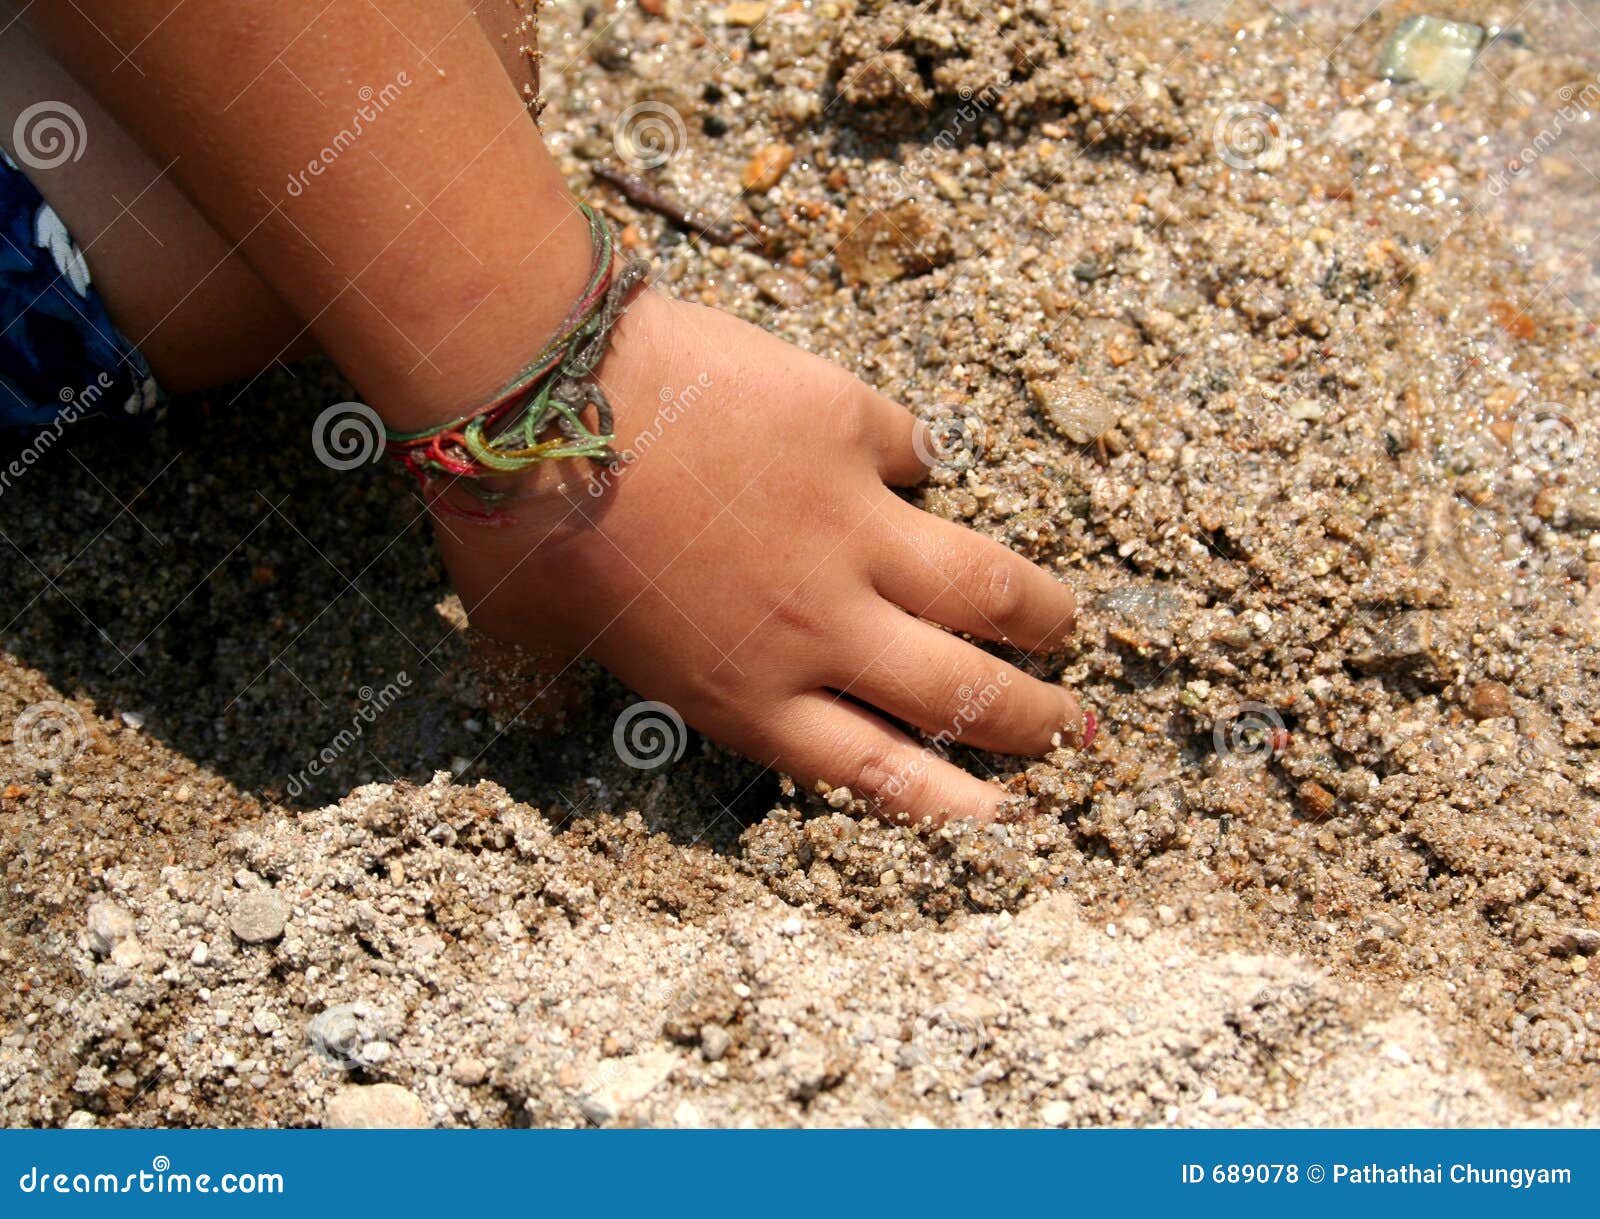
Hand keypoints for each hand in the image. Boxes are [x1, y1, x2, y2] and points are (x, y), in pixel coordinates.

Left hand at [436, 289, 1086, 823]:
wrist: (538, 387)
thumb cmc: (515, 523)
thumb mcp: (529, 642)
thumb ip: (555, 691)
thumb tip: (534, 711)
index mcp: (744, 690)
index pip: (879, 770)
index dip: (956, 802)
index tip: (1012, 814)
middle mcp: (816, 625)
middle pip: (959, 691)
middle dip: (1033, 722)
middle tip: (1074, 731)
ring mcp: (847, 525)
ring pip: (982, 586)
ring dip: (1037, 613)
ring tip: (1065, 625)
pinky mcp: (850, 428)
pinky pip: (914, 454)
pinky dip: (918, 466)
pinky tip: (917, 463)